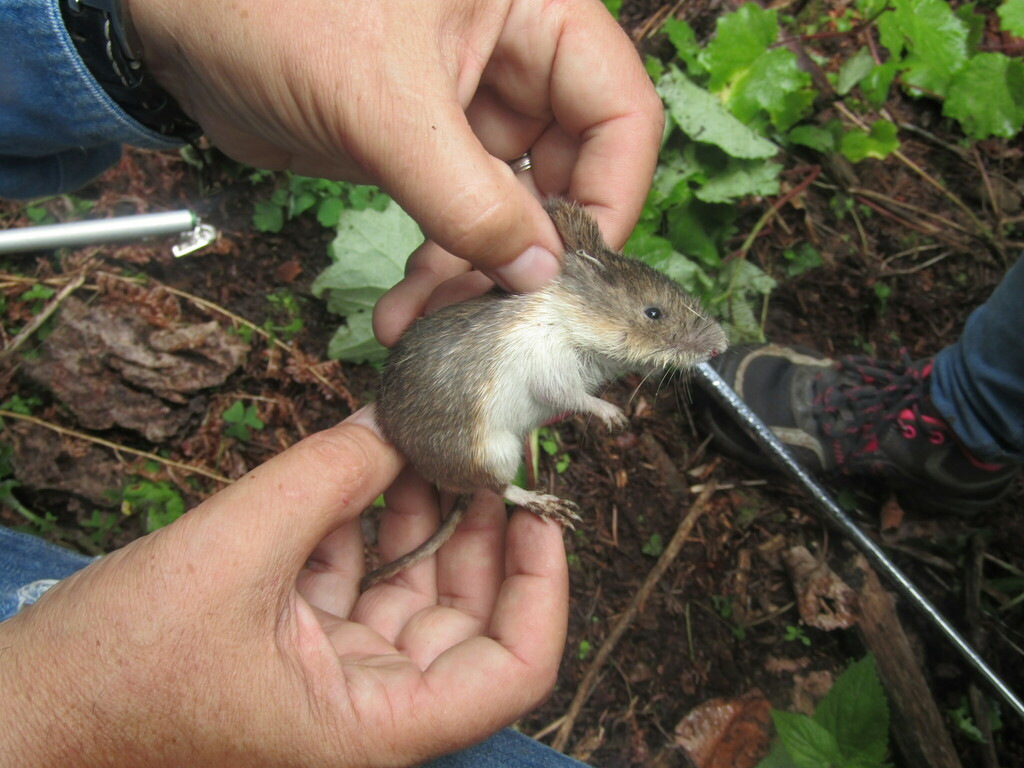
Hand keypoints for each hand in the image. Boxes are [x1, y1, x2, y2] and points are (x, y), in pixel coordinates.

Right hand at [0, 408, 568, 766]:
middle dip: (476, 532)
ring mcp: (328, 680)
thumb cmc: (109, 674)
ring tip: (427, 442)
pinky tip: (367, 466)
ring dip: (418, 518)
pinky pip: (352, 581)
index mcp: (368, 728)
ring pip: (408, 593)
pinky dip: (360, 525)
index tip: (539, 512)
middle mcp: (362, 711)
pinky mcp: (290, 649)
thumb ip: (323, 480)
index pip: (510, 672)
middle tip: (482, 450)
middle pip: (464, 620)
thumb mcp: (230, 555)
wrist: (14, 719)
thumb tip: (392, 421)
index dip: (542, 589)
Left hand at [129, 0, 662, 328]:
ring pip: (508, 208)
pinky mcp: (424, 145)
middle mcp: (513, 57)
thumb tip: (540, 275)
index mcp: (531, 11)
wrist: (176, 21)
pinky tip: (405, 312)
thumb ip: (469, 197)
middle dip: (531, 252)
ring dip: (476, 275)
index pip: (617, 111)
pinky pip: (456, 218)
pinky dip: (437, 268)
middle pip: (567, 171)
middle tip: (500, 317)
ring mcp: (469, 106)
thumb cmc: (273, 9)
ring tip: (436, 326)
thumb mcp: (383, 104)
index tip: (577, 275)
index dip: (610, 196)